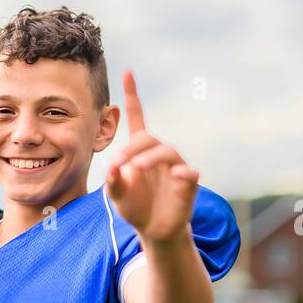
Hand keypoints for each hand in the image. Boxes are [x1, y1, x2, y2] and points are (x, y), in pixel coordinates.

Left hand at [106, 70, 199, 244]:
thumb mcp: (117, 195)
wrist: (154, 230)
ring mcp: (175, 166)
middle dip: (131, 149)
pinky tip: (178, 174)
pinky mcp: (188, 183)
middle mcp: (159, 154)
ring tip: (136, 169)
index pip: (137, 118)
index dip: (132, 96)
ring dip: (150, 158)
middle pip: (148, 138)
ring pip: (166, 151)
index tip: (128, 72)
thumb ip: (113, 182)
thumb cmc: (135, 208)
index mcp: (140, 152)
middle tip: (119, 164)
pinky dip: (184, 172)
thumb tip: (114, 168)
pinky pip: (189, 173)